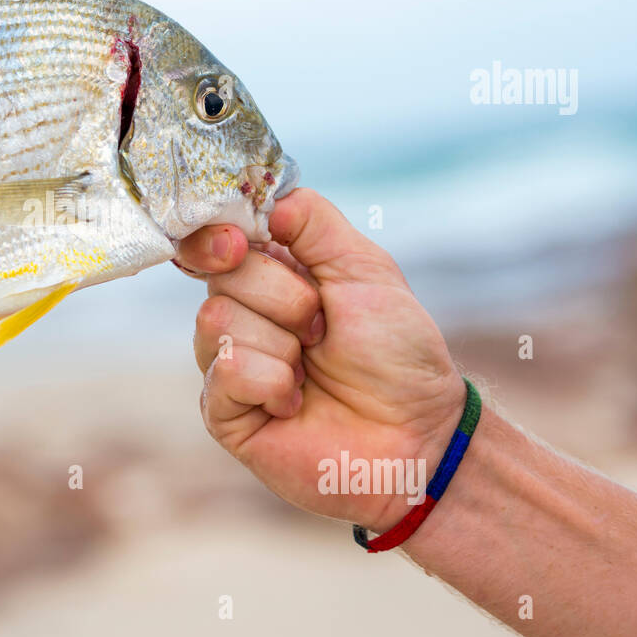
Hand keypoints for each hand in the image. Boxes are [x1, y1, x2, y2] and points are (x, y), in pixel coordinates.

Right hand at [177, 188, 467, 531]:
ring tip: (314, 371)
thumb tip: (268, 200)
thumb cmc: (399, 356)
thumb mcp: (365, 271)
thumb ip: (316, 225)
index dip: (217, 236)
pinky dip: (272, 382)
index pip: (216, 239)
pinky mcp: (225, 412)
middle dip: (285, 298)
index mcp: (273, 276)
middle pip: (221, 275)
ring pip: (217, 320)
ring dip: (282, 344)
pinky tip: (296, 404)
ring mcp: (230, 364)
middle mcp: (244, 315)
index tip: (239, 241)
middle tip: (323, 329)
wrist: (420, 436)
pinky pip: (225, 371)